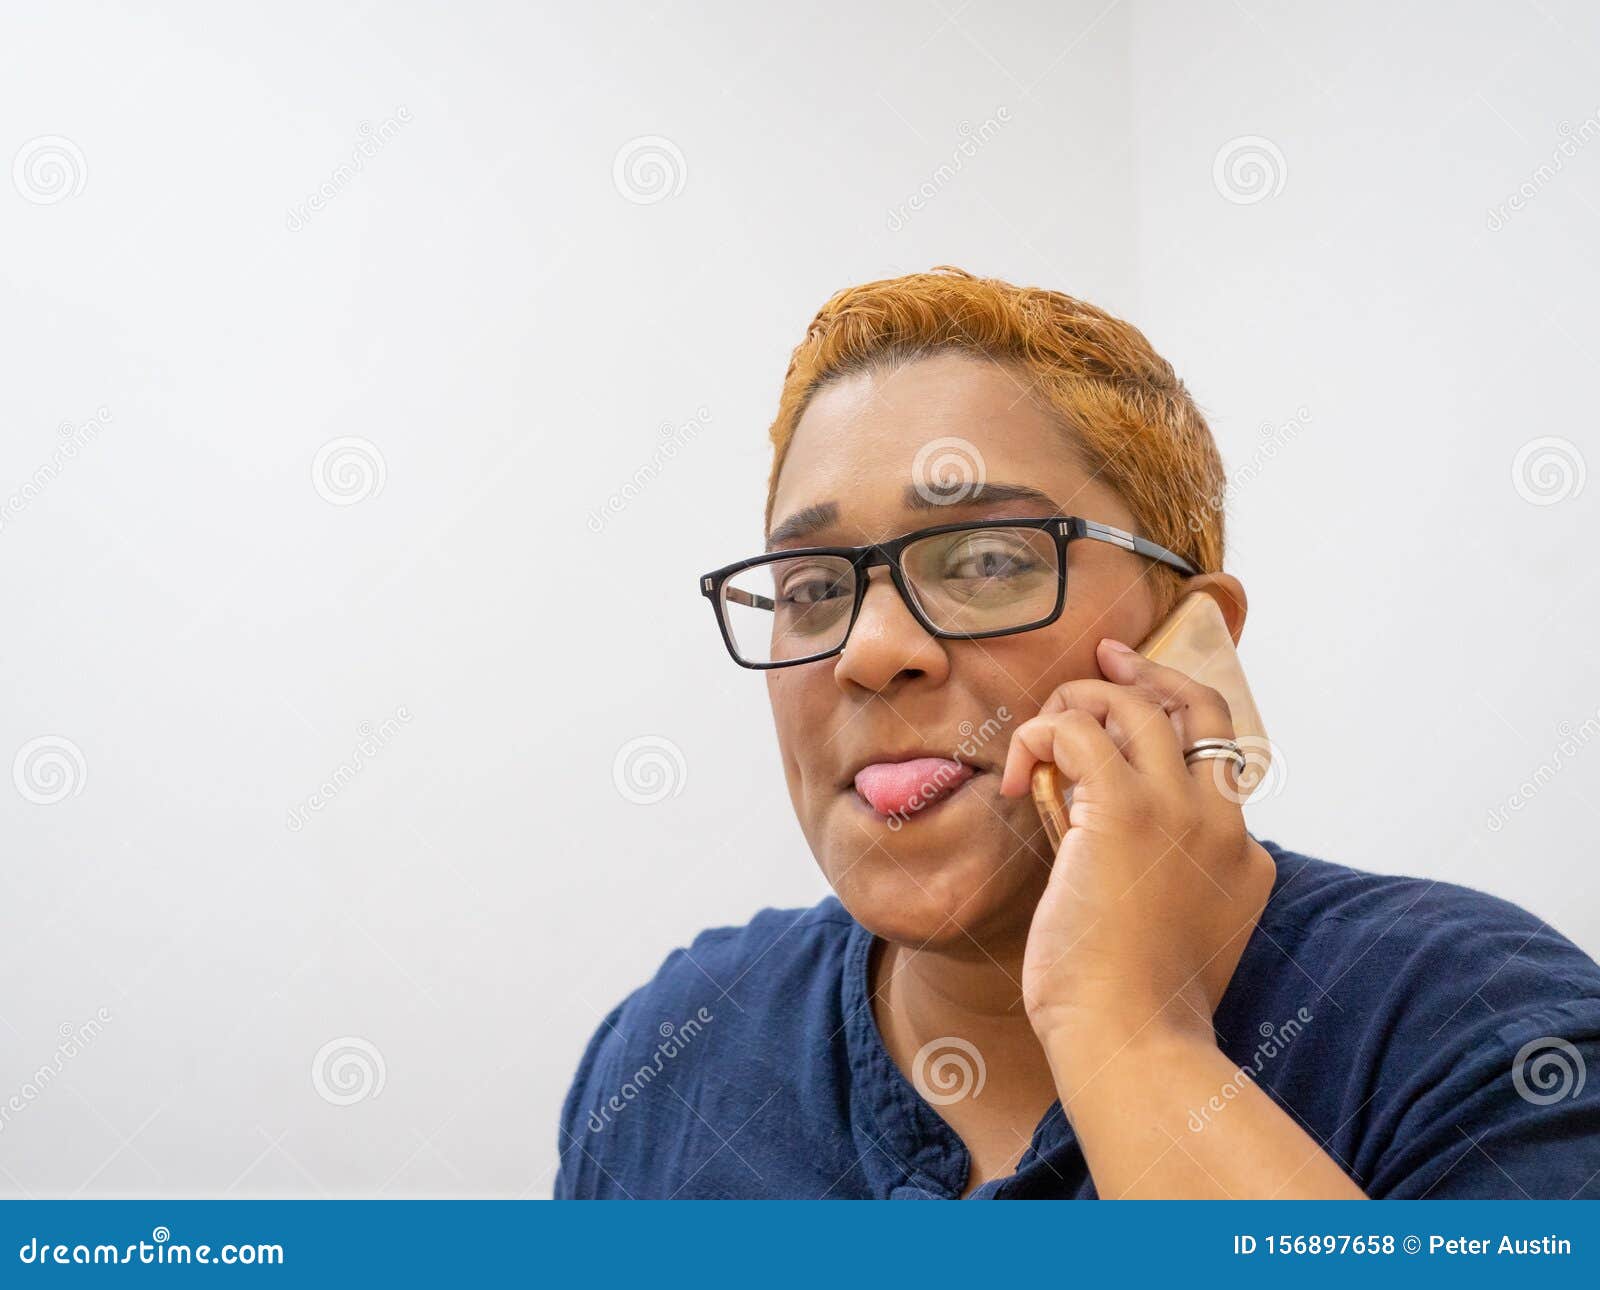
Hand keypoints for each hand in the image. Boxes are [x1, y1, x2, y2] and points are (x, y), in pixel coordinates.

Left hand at [999, 637, 1275, 1058]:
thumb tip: (1102, 849)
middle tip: (1106, 656)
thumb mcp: (1169, 938)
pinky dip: (1039, 735)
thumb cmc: (1133, 1012)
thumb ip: (1158, 884)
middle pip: (1201, 706)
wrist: (1133, 1046)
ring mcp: (1180, 811)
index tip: (1133, 705)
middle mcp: (1223, 823)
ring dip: (1079, 701)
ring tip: (1037, 737)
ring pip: (1135, 705)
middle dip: (1150, 672)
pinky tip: (1015, 779)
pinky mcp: (1124, 810)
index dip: (1171, 725)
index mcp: (1242, 856)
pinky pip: (1076, 730)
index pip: (1218, 759)